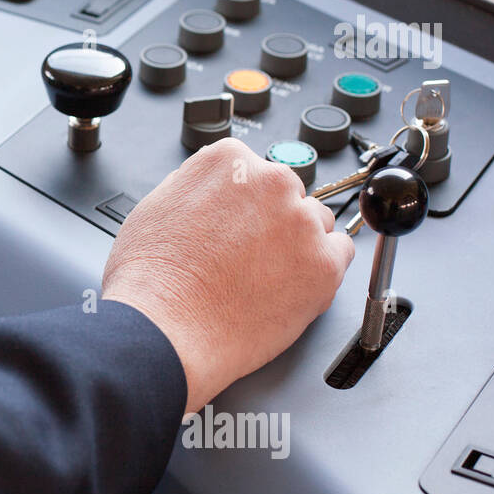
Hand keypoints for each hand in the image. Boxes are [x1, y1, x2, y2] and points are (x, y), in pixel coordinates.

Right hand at [102, 137, 354, 414]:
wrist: (164, 331)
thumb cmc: (151, 281)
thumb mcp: (155, 207)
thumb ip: (196, 186)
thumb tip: (213, 189)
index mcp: (229, 161)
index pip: (253, 170)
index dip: (243, 205)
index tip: (236, 225)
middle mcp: (270, 181)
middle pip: (288, 194)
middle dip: (272, 222)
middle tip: (248, 257)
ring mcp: (301, 222)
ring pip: (317, 223)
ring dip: (299, 245)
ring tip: (264, 278)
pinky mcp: (324, 264)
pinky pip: (341, 254)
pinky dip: (322, 270)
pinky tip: (292, 286)